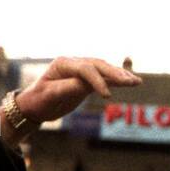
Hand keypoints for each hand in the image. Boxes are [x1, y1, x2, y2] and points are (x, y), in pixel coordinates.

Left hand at [12, 57, 140, 133]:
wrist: (33, 106)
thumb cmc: (37, 101)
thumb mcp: (49, 96)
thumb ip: (66, 88)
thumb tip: (85, 84)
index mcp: (63, 63)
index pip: (85, 69)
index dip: (97, 81)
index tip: (107, 95)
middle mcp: (74, 63)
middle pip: (98, 66)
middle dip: (115, 74)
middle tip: (131, 82)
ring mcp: (81, 70)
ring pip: (104, 70)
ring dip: (120, 76)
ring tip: (136, 82)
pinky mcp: (86, 80)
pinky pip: (104, 78)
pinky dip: (117, 80)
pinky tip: (131, 81)